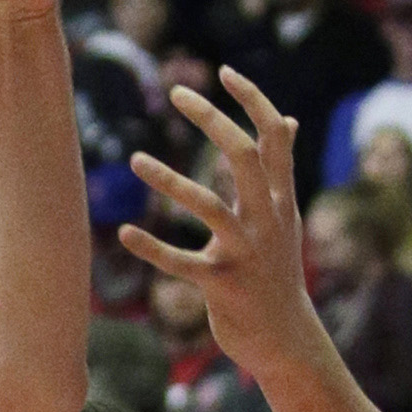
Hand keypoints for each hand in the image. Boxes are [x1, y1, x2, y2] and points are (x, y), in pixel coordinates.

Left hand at [119, 68, 315, 383]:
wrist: (287, 339)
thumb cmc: (277, 270)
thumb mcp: (285, 217)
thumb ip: (280, 170)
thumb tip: (289, 119)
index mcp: (280, 200)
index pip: (274, 139)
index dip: (254, 102)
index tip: (224, 72)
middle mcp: (267, 220)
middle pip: (242, 156)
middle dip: (211, 120)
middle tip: (177, 92)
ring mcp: (246, 253)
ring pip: (207, 205)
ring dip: (168, 180)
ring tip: (134, 159)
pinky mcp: (222, 285)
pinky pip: (181, 263)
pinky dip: (151, 248)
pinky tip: (122, 234)